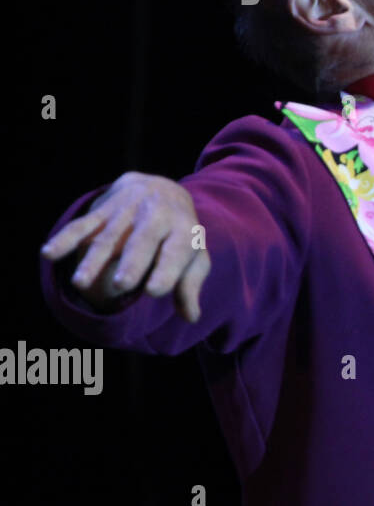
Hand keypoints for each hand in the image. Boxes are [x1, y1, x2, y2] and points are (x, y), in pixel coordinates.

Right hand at [40, 172, 210, 322]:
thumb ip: (190, 284)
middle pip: (142, 240)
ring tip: (80, 284)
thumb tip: (191, 317)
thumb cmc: (178, 234)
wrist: (162, 188)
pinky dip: (65, 238)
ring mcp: (129, 210)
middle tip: (120, 284)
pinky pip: (83, 224)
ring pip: (109, 236)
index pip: (177, 251)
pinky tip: (49, 253)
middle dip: (131, 262)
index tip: (154, 291)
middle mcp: (157, 216)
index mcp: (184, 230)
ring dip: (93, 259)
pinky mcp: (104, 209)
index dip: (167, 271)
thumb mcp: (193, 254)